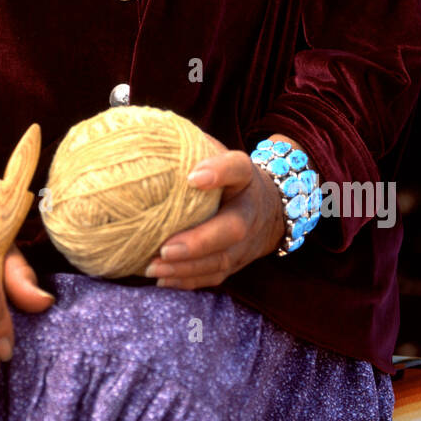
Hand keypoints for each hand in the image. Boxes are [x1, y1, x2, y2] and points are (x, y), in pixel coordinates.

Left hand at [142, 142, 286, 288]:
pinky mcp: (237, 263)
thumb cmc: (230, 179)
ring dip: (186, 267)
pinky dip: (188, 281)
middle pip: (231, 229)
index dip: (218, 171)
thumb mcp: (220, 157)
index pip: (237, 168)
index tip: (192, 177)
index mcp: (245, 177)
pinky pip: (215, 277)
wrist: (269, 209)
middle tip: (164, 247)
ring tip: (152, 267)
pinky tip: (162, 278)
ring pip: (221, 261)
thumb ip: (195, 149)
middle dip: (198, 242)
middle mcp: (250, 212)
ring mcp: (247, 243)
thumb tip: (152, 140)